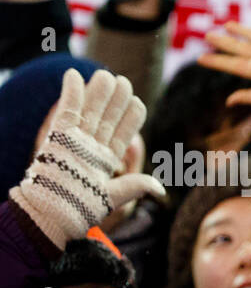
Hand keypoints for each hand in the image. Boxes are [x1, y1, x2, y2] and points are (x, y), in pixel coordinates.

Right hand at [9, 69, 165, 250]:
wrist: (54, 213)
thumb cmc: (82, 209)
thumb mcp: (114, 197)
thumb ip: (135, 186)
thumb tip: (160, 189)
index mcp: (105, 161)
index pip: (122, 134)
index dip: (130, 118)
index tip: (138, 102)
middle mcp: (91, 148)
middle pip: (106, 118)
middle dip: (116, 100)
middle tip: (124, 81)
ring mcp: (75, 140)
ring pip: (90, 111)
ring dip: (97, 92)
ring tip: (106, 74)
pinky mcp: (57, 136)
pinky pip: (66, 110)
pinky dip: (70, 93)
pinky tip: (73, 75)